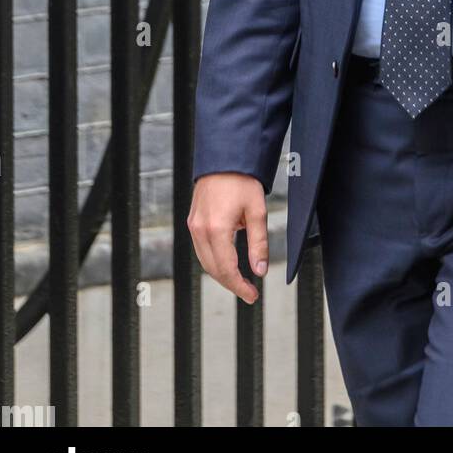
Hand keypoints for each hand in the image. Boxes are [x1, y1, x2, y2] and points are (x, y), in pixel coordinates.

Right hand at [187, 172, 268, 303]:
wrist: (225, 157)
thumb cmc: (243, 180)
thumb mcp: (257, 211)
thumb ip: (258, 243)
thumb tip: (260, 271)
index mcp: (216, 229)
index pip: (226, 269)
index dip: (239, 286)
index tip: (252, 295)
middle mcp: (200, 230)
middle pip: (213, 269)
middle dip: (231, 283)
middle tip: (249, 291)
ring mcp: (193, 225)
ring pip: (205, 261)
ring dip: (221, 273)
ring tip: (240, 280)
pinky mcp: (193, 221)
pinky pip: (201, 249)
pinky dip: (214, 260)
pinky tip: (228, 261)